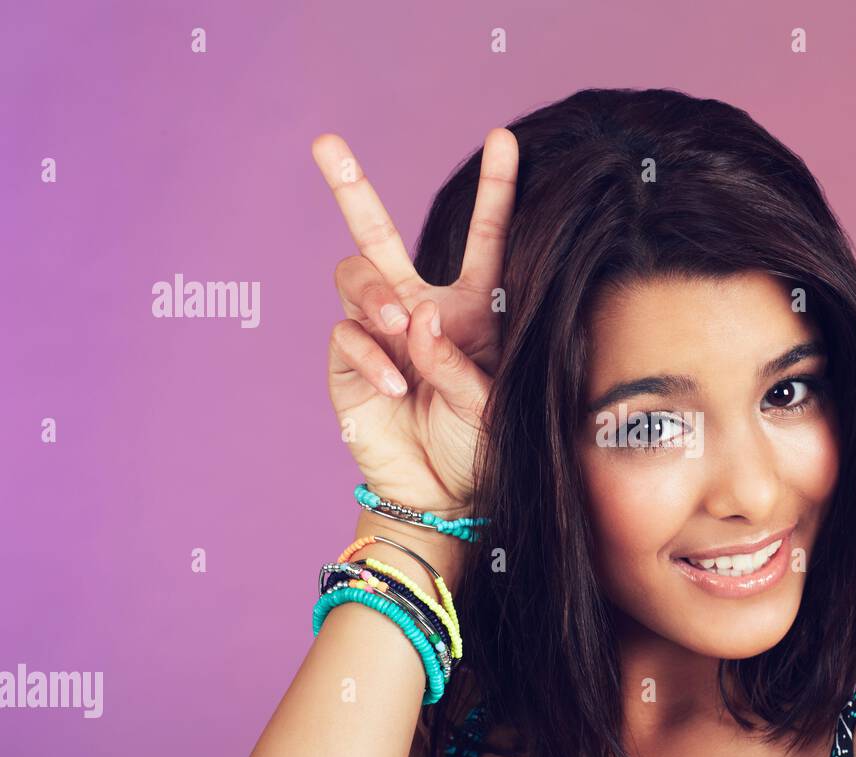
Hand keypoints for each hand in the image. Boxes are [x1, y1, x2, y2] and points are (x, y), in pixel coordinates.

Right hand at [310, 129, 518, 516]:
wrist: (441, 494)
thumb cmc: (479, 448)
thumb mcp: (491, 405)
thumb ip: (458, 359)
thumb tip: (416, 314)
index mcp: (471, 309)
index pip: (485, 240)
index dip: (496, 190)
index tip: (506, 139)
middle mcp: (419, 309)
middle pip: (379, 234)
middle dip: (351, 187)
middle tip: (326, 143)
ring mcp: (378, 332)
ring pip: (355, 275)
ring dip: (377, 294)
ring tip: (401, 330)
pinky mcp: (348, 362)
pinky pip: (347, 334)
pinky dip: (372, 356)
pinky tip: (397, 385)